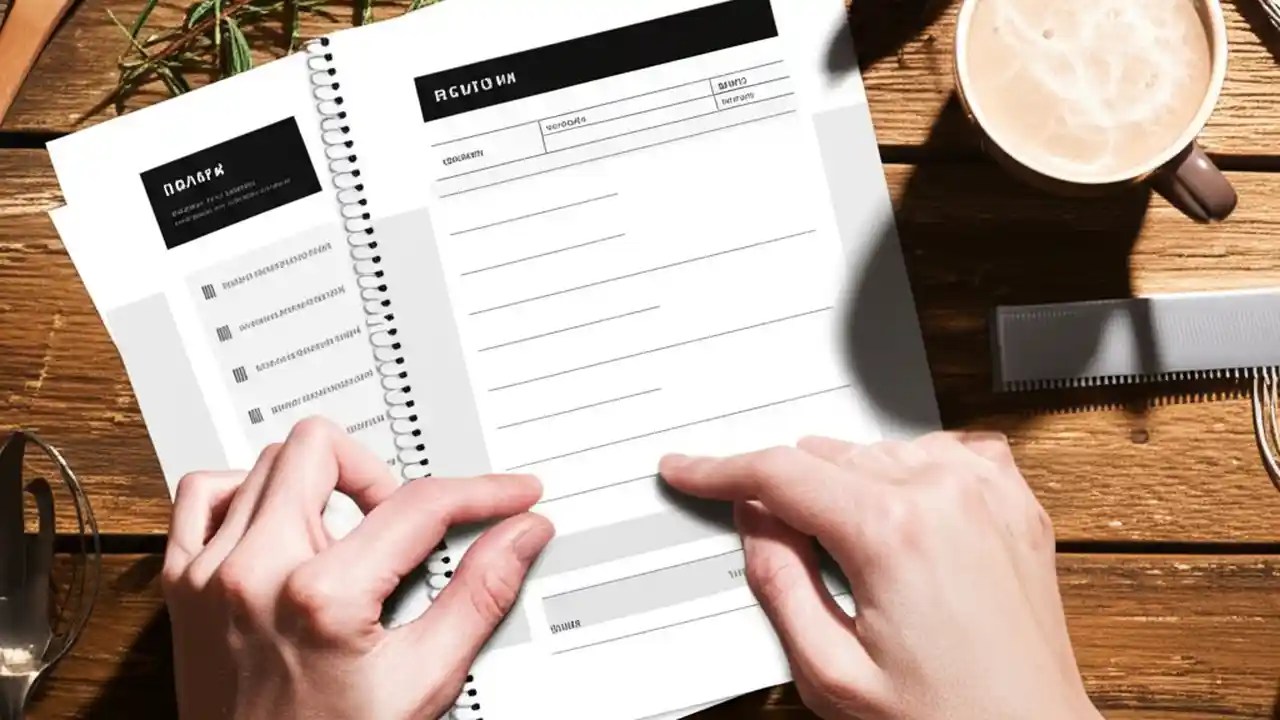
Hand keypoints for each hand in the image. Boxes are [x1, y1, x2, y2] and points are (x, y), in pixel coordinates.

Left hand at [161, 417, 553, 719]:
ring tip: (345, 533)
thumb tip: (519, 536)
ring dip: (319, 483)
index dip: (480, 493)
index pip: (418, 506)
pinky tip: (279, 524)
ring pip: (266, 462)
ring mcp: (210, 574)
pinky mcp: (182, 584)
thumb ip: (479, 597)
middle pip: (324, 448)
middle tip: (404, 522)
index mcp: (322, 596)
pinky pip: (202, 495)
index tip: (508, 495)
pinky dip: (244, 493)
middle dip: (382, 475)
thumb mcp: (423, 679)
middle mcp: (255, 571)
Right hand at [660, 433, 1099, 719]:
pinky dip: (910, 471)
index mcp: (893, 532)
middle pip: (824, 455)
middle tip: (793, 552)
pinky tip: (905, 514)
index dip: (720, 470)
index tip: (691, 469)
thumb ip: (778, 582)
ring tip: (858, 553)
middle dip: (791, 495)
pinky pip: (939, 450)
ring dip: (849, 484)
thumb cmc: (947, 718)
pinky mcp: (1012, 496)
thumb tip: (754, 521)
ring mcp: (985, 488)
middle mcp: (944, 493)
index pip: (780, 473)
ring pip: (876, 447)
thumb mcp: (831, 671)